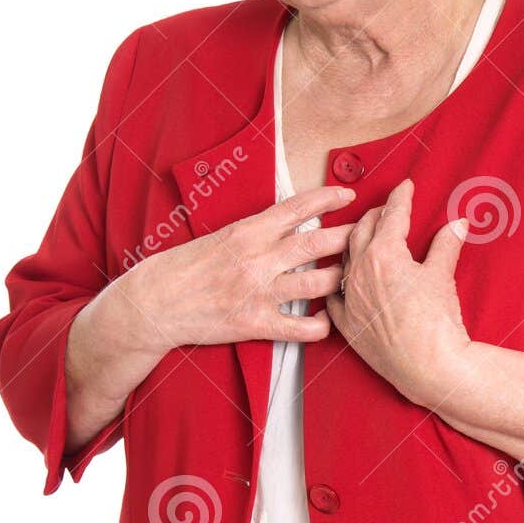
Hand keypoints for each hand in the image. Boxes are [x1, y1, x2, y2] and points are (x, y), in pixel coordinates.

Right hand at [128, 184, 355, 352]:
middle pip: (319, 244)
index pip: (298, 207)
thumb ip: (255, 231)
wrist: (154, 301)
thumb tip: (286, 220)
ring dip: (342, 280)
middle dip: (351, 238)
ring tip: (352, 277)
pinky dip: (320, 327)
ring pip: (318, 284)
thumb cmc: (184, 267)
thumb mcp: (220, 236)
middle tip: (370, 235)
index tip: (349, 193)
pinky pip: (300, 328)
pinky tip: (328, 323)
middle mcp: (258, 258)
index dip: (329, 197)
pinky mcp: (254, 323)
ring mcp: (259, 292)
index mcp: (249, 231)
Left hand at [325, 177, 472, 407]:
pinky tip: (342, 280)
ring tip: (366, 237)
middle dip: (376, 215)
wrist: (428, 367)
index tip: (405, 187)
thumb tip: (457, 224)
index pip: (392, 215)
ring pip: (345, 259)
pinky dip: (339, 283)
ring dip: (355, 243)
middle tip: (388, 209)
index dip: (400, 197)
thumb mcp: (443, 276)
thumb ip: (446, 245)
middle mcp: (359, 272)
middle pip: (362, 230)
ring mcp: (348, 298)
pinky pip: (333, 296)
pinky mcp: (346, 323)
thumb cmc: (436, 323)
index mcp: (383, 254)